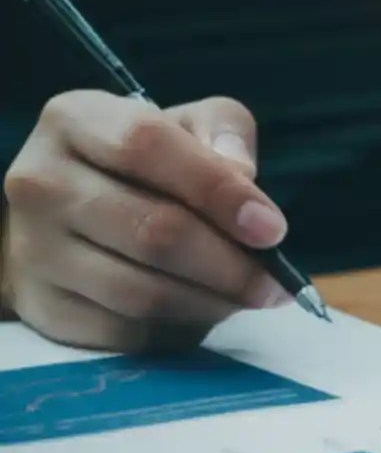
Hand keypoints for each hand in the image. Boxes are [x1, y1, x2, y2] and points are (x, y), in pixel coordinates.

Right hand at [2, 90, 288, 351]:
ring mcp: (33, 250)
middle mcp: (40, 182)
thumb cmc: (149, 163)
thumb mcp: (190, 125)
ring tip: (251, 297)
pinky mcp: (45, 308)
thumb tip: (241, 175)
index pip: (147, 145)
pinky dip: (180, 329)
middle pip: (151, 230)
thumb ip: (224, 133)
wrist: (78, 214)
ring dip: (212, 302)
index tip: (271, 228)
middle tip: (275, 282)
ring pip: (141, 292)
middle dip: (230, 264)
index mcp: (73, 119)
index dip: (217, 189)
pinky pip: (126, 333)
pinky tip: (207, 311)